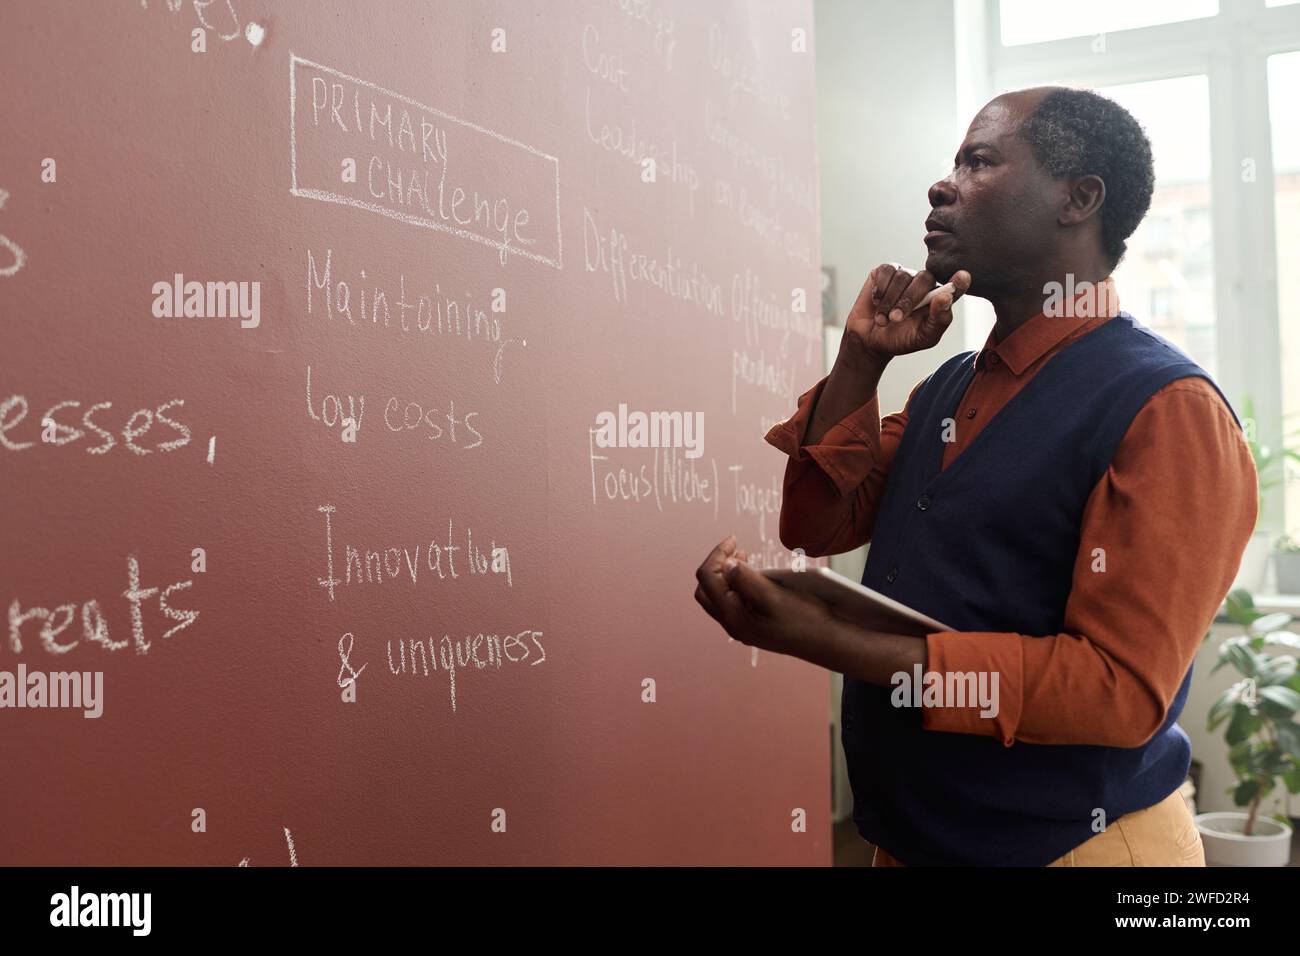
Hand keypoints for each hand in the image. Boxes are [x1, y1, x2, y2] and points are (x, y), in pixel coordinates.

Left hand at [693, 536, 836, 658]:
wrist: (825, 642)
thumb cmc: (804, 619)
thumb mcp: (774, 595)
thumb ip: (746, 579)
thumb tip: (726, 563)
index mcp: (733, 617)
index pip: (708, 578)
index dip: (717, 554)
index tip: (734, 539)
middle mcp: (732, 624)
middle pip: (706, 588)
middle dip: (716, 564)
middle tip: (736, 548)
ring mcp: (741, 626)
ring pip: (718, 596)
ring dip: (725, 573)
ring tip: (743, 556)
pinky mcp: (752, 625)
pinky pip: (733, 601)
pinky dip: (736, 584)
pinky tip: (753, 575)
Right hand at [841, 264, 970, 364]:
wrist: (869, 340)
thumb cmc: (900, 339)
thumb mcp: (923, 338)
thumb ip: (938, 320)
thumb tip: (945, 297)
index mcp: (939, 299)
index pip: (955, 286)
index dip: (959, 280)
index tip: (962, 277)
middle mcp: (924, 284)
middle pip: (924, 279)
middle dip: (908, 300)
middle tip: (896, 319)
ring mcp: (905, 275)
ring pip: (901, 277)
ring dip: (889, 302)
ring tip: (884, 319)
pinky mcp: (886, 271)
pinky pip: (886, 272)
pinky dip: (880, 290)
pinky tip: (877, 303)